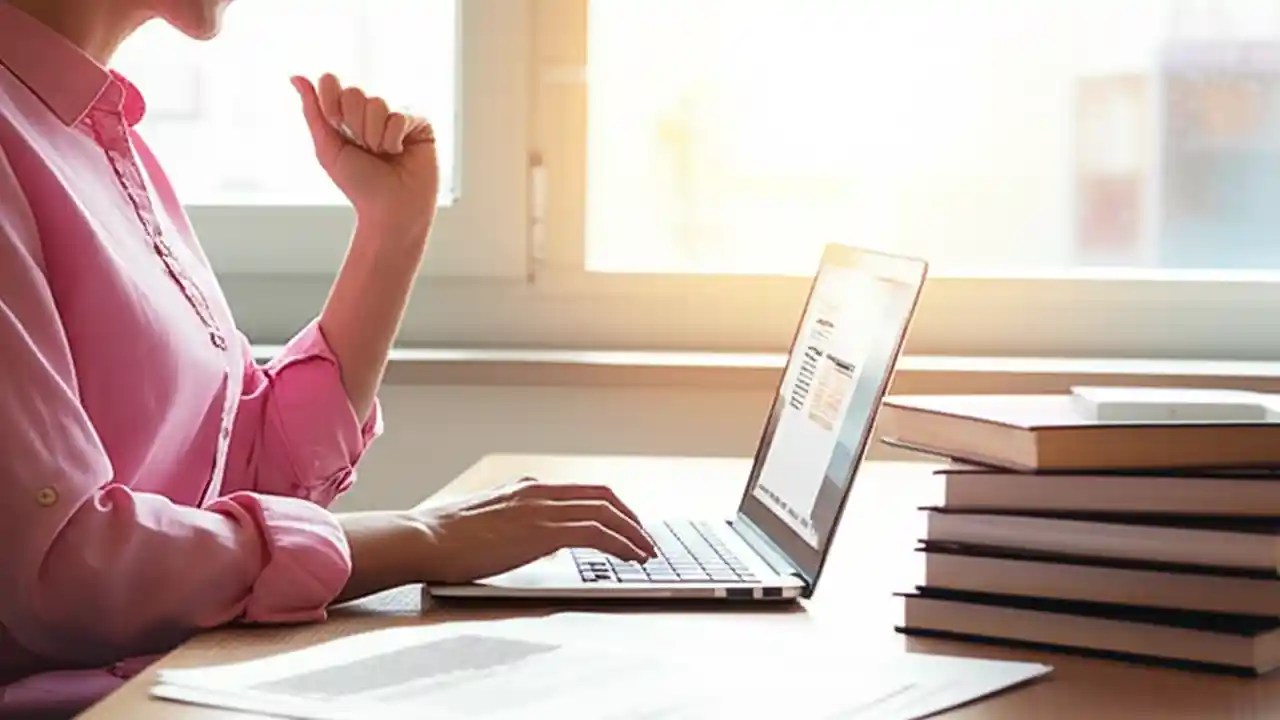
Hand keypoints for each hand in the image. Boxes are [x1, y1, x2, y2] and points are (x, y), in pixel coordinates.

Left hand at [290, 74, 438, 235]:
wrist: (390, 210)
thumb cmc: (359, 185)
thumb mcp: (327, 149)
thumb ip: (313, 112)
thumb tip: (295, 77)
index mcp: (346, 116)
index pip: (331, 84)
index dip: (330, 100)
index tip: (335, 124)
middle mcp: (371, 114)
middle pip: (354, 93)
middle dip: (353, 125)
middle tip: (363, 149)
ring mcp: (396, 117)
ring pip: (377, 104)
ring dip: (373, 136)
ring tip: (382, 155)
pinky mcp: (419, 124)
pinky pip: (400, 116)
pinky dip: (393, 139)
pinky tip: (400, 154)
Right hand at [409, 478, 658, 583]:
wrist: (424, 539)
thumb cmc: (445, 538)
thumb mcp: (487, 522)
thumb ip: (516, 525)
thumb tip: (541, 543)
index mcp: (526, 488)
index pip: (581, 491)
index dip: (610, 507)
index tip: (624, 524)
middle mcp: (539, 491)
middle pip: (603, 496)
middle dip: (630, 518)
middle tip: (644, 538)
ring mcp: (542, 508)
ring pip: (607, 512)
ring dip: (633, 533)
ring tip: (645, 552)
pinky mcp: (543, 531)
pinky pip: (596, 533)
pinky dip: (621, 544)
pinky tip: (630, 557)